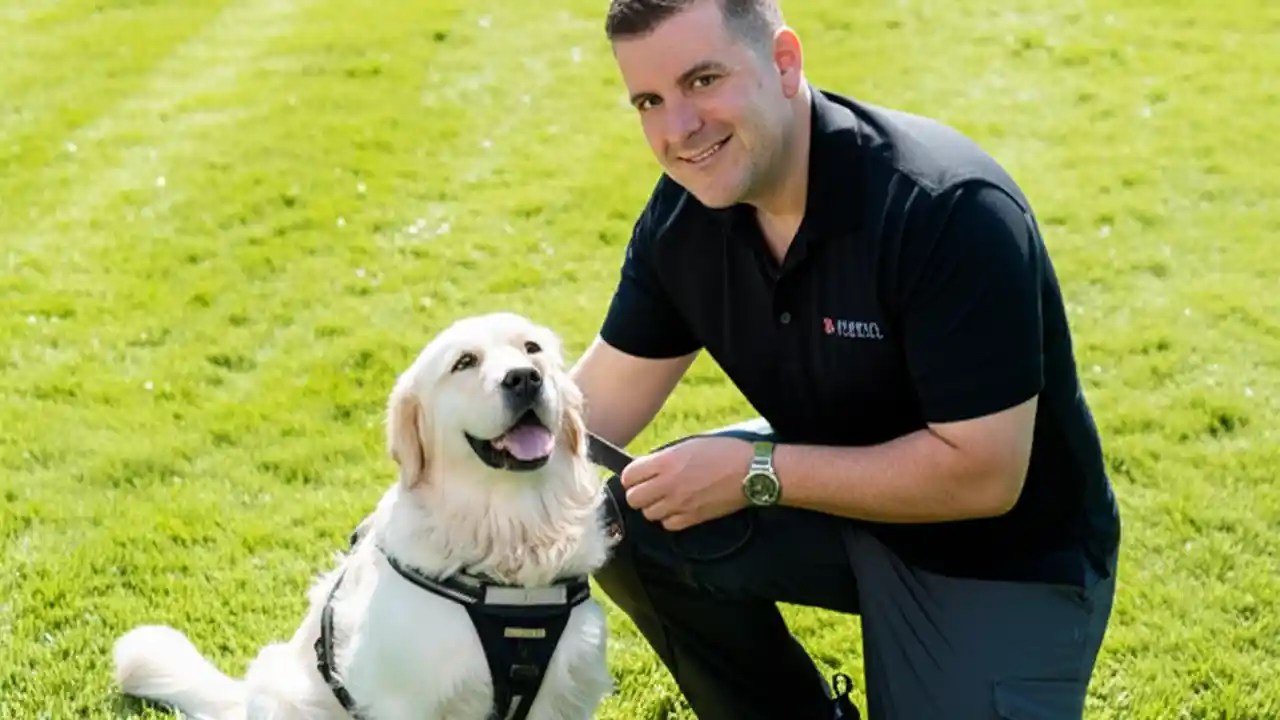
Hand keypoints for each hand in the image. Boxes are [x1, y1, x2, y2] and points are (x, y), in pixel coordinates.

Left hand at [620, 436, 752, 530]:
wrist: (752, 471)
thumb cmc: (724, 452)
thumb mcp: (689, 444)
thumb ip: (664, 458)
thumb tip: (647, 468)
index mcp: (666, 462)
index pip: (628, 476)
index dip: (631, 476)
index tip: (638, 475)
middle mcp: (668, 484)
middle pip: (633, 498)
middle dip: (639, 493)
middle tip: (650, 488)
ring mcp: (680, 504)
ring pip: (648, 514)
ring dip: (654, 506)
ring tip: (667, 497)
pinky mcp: (693, 518)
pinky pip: (668, 525)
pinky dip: (669, 519)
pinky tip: (679, 508)